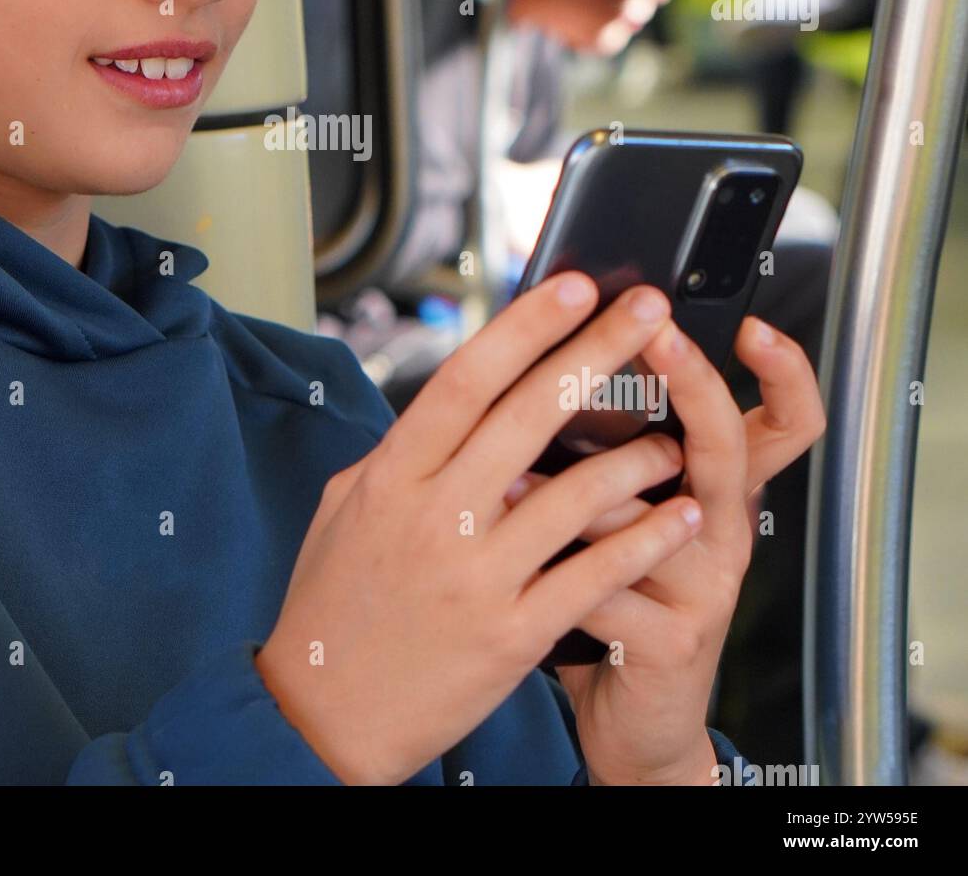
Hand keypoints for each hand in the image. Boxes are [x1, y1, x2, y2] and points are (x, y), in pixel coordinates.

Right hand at [255, 274, 707, 784]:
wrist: (323, 716)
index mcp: (390, 478)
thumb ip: (394, 455)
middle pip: (525, 417)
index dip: (523, 327)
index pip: (464, 381)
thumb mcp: (341, 510)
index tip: (571, 287)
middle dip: (595, 353)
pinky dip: (642, 541)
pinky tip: (678, 514)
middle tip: (645, 310)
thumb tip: (444, 408)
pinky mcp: (511, 636)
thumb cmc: (332, 606)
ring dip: (633, 455)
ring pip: (571, 496)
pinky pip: (591, 577)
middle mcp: (433, 518)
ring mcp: (476, 578)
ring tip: (674, 429)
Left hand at [509, 310, 825, 784]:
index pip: (784, 423)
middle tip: (655, 332)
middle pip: (731, 445)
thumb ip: (617, 448)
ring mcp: (705, 590)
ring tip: (515, 448)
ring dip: (575, 481)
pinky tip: (508, 531)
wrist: (631, 713)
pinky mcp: (669, 644)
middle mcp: (724, 533)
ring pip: (646, 512)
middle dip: (694, 382)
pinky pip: (604, 585)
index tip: (753, 325)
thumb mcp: (629, 510)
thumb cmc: (618, 592)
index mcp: (717, 491)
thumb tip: (565, 353)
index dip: (785, 374)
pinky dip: (550, 557)